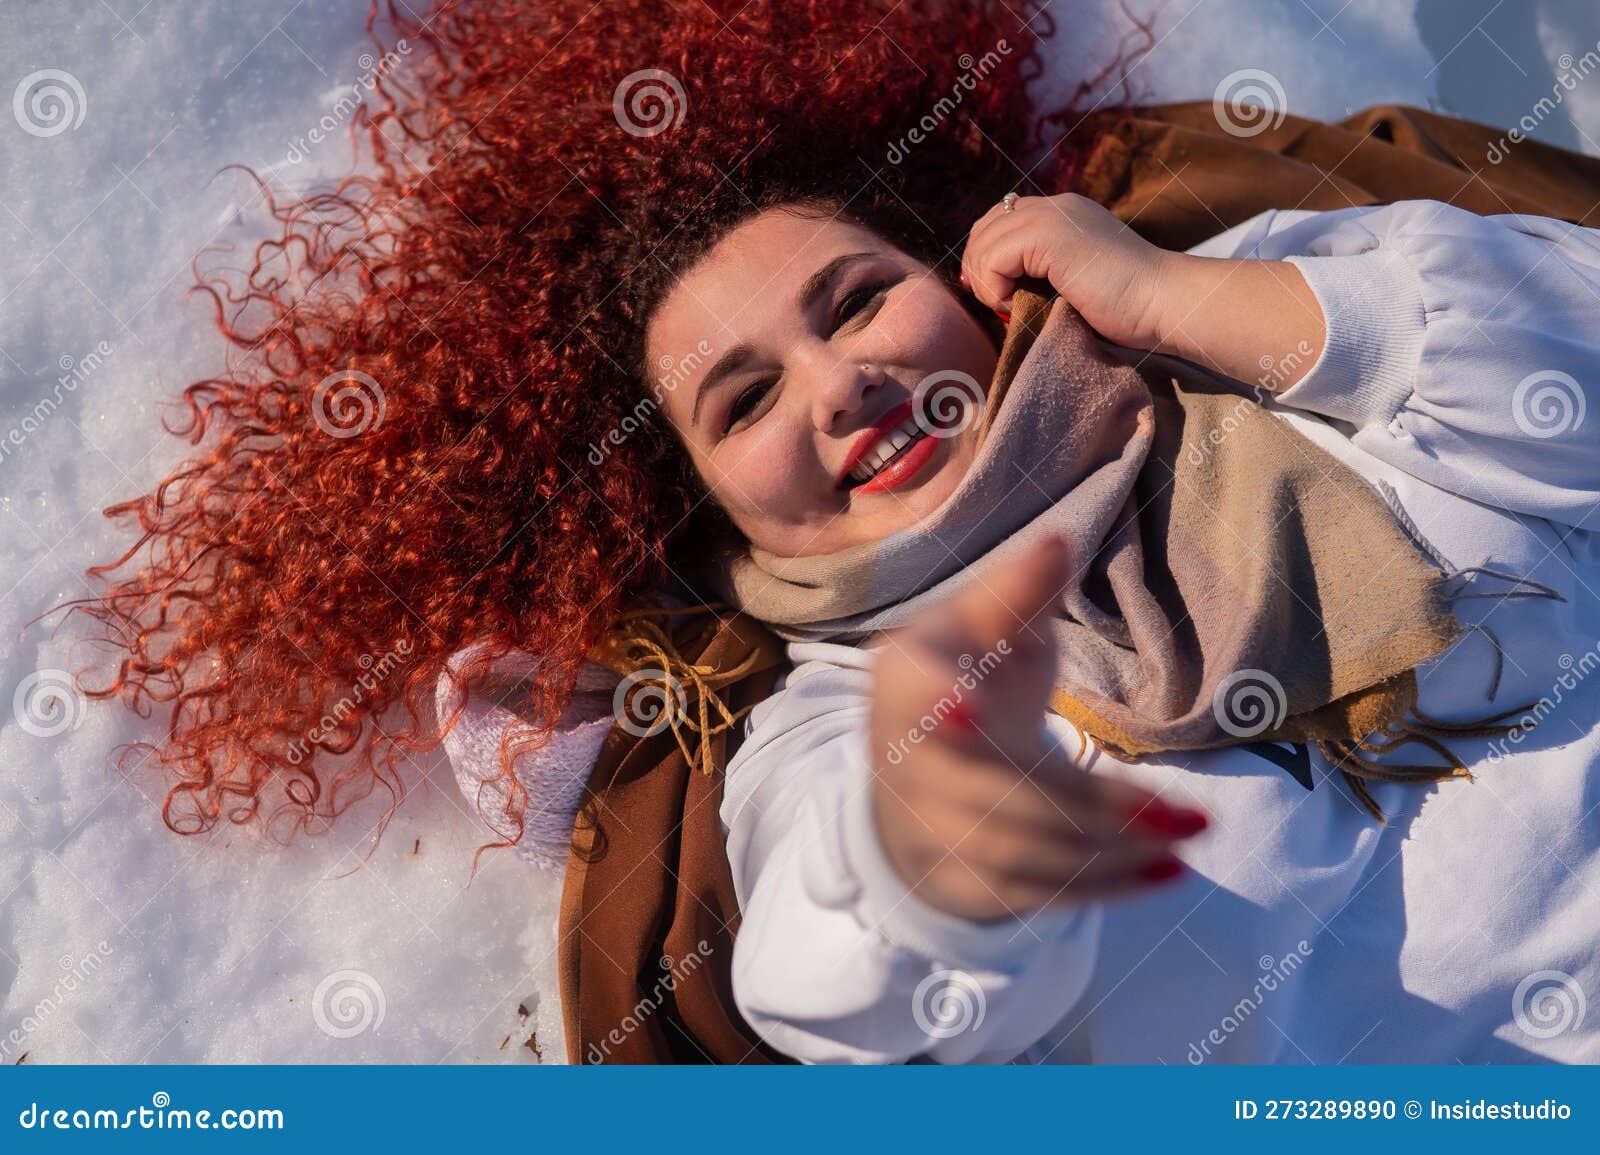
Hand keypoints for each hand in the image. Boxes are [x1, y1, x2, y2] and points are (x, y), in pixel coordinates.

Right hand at [867, 534, 1208, 922]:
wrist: (914, 774)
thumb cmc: (964, 675)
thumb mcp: (982, 624)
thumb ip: (1020, 589)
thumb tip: (1060, 539)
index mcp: (906, 682)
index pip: (915, 695)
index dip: (940, 702)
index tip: (972, 710)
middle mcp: (908, 762)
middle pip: (997, 793)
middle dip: (1091, 807)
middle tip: (1184, 812)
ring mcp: (931, 830)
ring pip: (1023, 853)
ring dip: (1114, 850)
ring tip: (1193, 832)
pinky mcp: (963, 882)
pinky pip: (1035, 893)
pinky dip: (1105, 886)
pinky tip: (1169, 870)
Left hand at [960, 192, 1179, 349]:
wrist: (1162, 302)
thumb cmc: (1127, 308)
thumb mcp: (1075, 282)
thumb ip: (1041, 272)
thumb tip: (994, 287)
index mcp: (1064, 213)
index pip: (1002, 220)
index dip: (987, 256)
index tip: (995, 294)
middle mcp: (1056, 205)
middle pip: (986, 225)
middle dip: (979, 268)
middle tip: (998, 303)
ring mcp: (1053, 215)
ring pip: (984, 242)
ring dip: (986, 282)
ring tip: (1011, 306)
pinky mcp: (1049, 234)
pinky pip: (992, 257)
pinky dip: (993, 287)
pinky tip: (1016, 304)